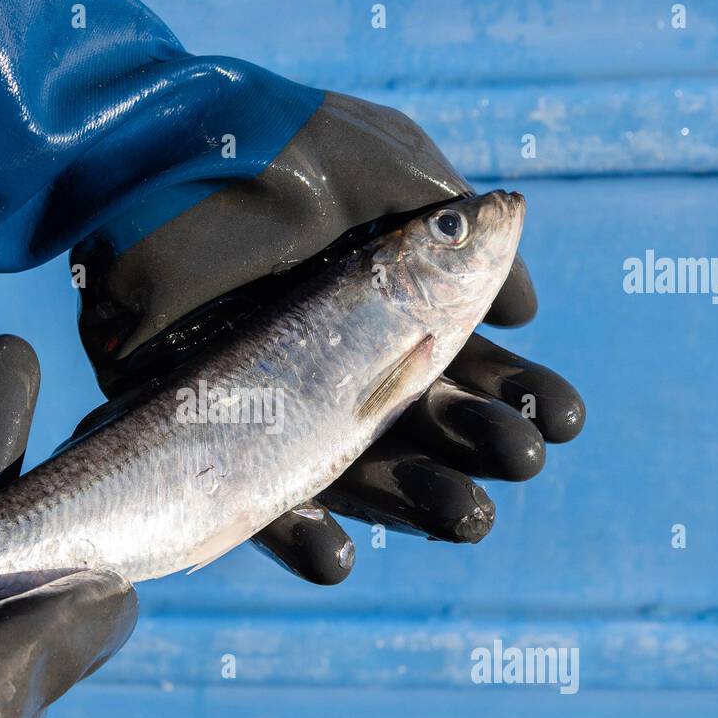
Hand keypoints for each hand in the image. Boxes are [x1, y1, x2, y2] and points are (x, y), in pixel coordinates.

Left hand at [73, 96, 584, 583]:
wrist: (156, 173)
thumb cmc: (269, 162)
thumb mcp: (383, 169)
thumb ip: (459, 231)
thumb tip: (527, 309)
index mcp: (395, 310)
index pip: (473, 368)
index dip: (522, 396)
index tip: (562, 420)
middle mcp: (348, 369)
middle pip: (431, 432)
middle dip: (487, 450)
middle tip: (518, 458)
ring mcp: (286, 415)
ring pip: (368, 483)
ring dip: (425, 506)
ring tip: (471, 519)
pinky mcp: (220, 450)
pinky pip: (267, 516)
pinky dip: (307, 545)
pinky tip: (340, 556)